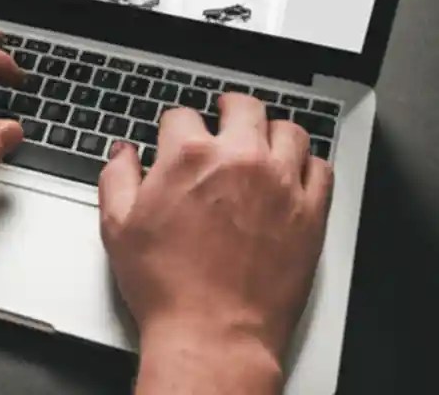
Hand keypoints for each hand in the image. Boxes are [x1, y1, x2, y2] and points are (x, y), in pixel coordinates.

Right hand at [98, 94, 332, 388]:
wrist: (213, 332)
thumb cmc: (167, 286)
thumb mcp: (118, 227)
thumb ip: (117, 178)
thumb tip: (123, 154)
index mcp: (189, 157)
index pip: (182, 115)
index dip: (174, 126)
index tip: (176, 136)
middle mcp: (239, 160)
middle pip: (243, 106)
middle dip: (229, 108)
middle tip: (225, 116)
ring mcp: (280, 184)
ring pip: (288, 131)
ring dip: (272, 131)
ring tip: (263, 141)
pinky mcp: (310, 213)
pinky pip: (321, 169)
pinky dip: (308, 165)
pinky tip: (295, 173)